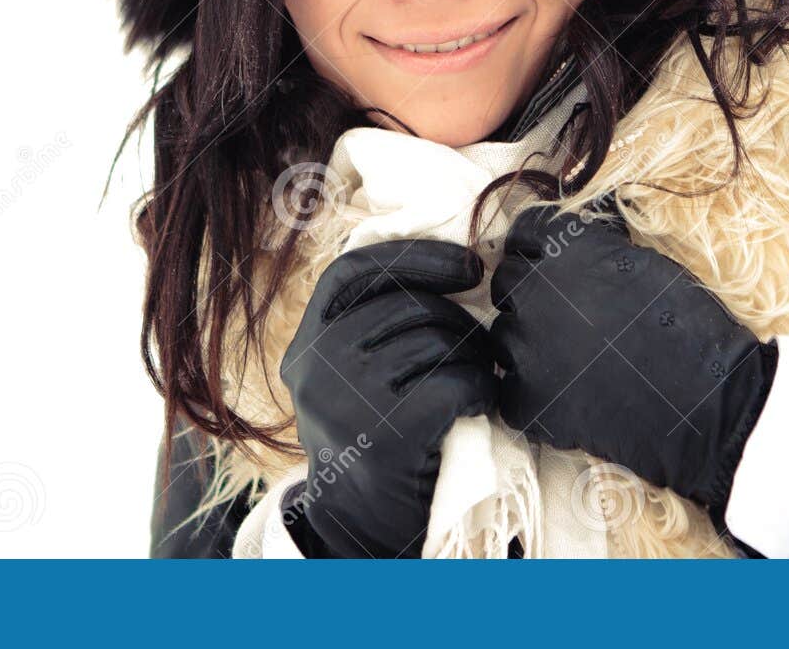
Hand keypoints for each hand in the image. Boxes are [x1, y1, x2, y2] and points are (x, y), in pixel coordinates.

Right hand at [279, 237, 497, 556]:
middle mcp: (316, 365)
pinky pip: (456, 384)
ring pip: (438, 342)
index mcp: (305, 344)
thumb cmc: (375, 440)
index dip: (415, 256)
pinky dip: (479, 391)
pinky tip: (479, 405)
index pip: (353, 270)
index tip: (467, 264)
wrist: (363, 532)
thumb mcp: (350, 377)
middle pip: (408, 305)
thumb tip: (453, 260)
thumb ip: (373, 326)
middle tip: (483, 346)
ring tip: (478, 380)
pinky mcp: (385, 434)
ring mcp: (346, 399)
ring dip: (475, 359)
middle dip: (460, 319)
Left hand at [488, 205, 778, 514]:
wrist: (708, 400)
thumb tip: (571, 234)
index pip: (522, 234)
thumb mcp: (642, 259)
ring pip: (504, 337)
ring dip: (529, 346)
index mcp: (565, 247)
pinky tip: (569, 397)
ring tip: (574, 362)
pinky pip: (510, 391)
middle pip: (506, 283)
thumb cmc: (688, 324)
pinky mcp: (527, 399)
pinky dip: (533, 395)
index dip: (537, 250)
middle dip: (530, 296)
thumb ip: (593, 246)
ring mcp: (525, 347)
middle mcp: (534, 289)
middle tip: (569, 320)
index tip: (552, 267)